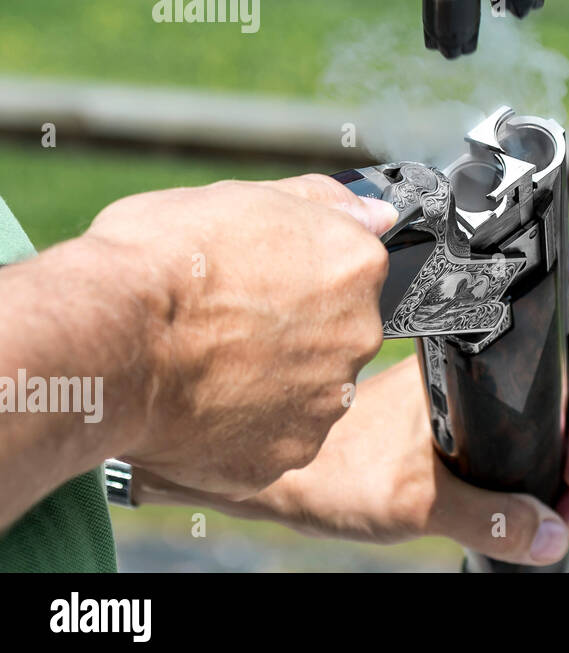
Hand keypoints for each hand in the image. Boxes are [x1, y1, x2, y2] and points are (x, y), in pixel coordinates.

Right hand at [87, 174, 396, 497]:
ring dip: (268, 383)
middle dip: (290, 332)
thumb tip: (374, 214)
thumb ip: (321, 204)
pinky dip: (237, 430)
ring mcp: (323, 403)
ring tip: (205, 366)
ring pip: (304, 391)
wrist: (110, 337)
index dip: (298, 275)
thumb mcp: (244, 196)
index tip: (256, 280)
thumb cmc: (163, 258)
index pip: (351, 272)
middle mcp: (358, 337)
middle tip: (226, 325)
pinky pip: (266, 441)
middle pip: (335, 335)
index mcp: (356, 267)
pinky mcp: (282, 456)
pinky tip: (196, 406)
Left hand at [142, 349, 568, 566]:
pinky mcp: (463, 437)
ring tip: (560, 523)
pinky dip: (541, 484)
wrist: (281, 478)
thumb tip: (552, 535)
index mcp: (479, 374)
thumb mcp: (417, 502)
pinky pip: (526, 451)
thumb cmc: (333, 471)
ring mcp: (477, 411)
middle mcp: (484, 384)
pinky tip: (533, 517)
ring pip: (552, 431)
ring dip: (568, 478)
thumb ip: (490, 516)